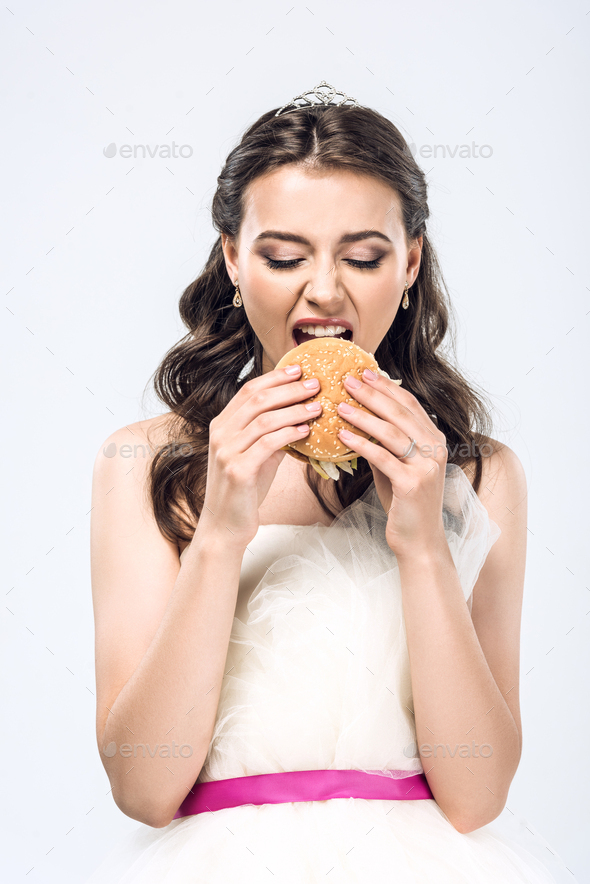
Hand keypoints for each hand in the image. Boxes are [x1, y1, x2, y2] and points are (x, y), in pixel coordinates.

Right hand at [198, 365, 321, 548]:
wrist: (225, 525)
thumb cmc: (244, 489)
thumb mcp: (256, 455)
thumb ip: (271, 434)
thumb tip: (300, 415)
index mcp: (222, 425)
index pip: (248, 390)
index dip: (275, 377)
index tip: (299, 369)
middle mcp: (220, 434)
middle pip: (257, 399)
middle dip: (290, 389)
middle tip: (316, 384)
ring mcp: (226, 452)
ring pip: (264, 419)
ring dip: (294, 410)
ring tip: (318, 407)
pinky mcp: (238, 470)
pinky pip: (268, 444)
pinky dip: (289, 434)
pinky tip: (306, 431)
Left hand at [336, 369, 448, 557]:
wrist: (419, 540)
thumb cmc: (404, 503)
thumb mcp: (396, 466)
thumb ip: (385, 443)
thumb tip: (360, 417)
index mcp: (435, 440)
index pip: (409, 404)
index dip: (386, 387)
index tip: (364, 372)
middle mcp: (435, 449)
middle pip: (400, 413)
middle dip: (372, 394)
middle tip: (347, 380)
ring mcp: (427, 466)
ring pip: (391, 432)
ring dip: (363, 416)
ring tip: (339, 405)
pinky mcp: (413, 484)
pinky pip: (382, 457)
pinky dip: (361, 444)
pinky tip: (342, 435)